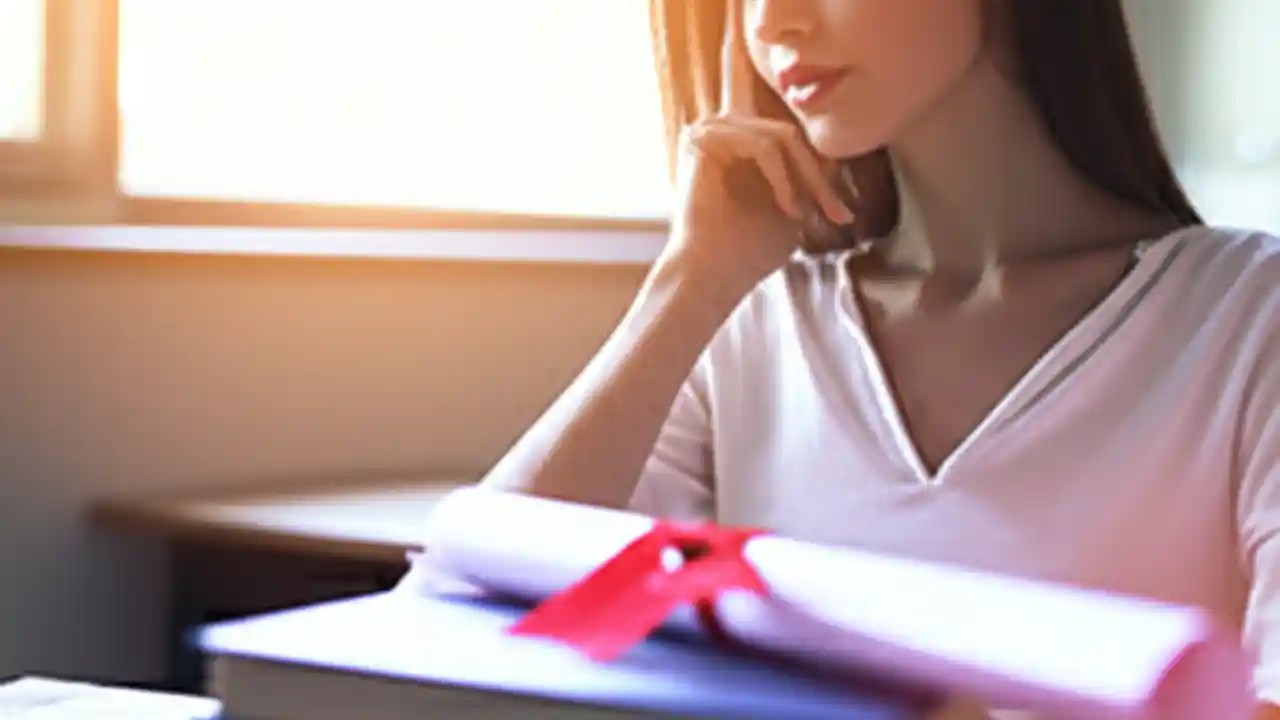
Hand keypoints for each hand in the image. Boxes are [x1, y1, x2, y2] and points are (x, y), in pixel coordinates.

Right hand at [661, 0, 855, 290]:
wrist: (717, 273)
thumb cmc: (752, 248)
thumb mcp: (794, 199)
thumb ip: (805, 168)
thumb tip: (830, 151)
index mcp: (737, 136)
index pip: (741, 78)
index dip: (736, 38)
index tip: (735, 3)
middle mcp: (719, 127)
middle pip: (786, 129)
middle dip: (816, 175)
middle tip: (836, 214)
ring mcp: (707, 132)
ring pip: (779, 138)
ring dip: (804, 182)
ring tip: (810, 217)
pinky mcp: (700, 141)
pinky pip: (762, 146)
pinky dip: (781, 180)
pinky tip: (784, 208)